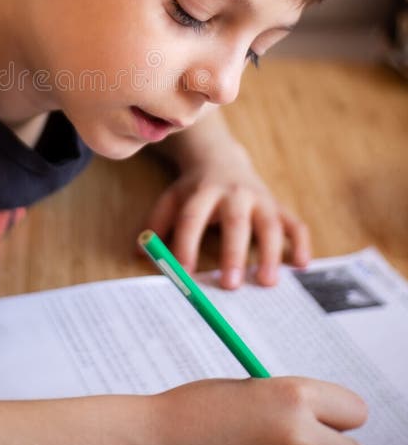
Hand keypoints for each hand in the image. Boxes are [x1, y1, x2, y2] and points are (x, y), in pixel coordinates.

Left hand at [145, 140, 309, 286]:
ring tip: (267, 282)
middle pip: (235, 222)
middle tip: (229, 286)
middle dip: (233, 254)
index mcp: (203, 192)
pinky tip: (302, 264)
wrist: (220, 158)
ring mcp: (260, 198)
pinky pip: (295, 223)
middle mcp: (234, 193)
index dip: (186, 246)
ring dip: (271, 253)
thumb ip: (156, 224)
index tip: (183, 275)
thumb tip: (141, 253)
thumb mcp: (171, 199)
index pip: (192, 219)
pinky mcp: (278, 205)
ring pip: (270, 224)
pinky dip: (301, 243)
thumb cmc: (194, 189)